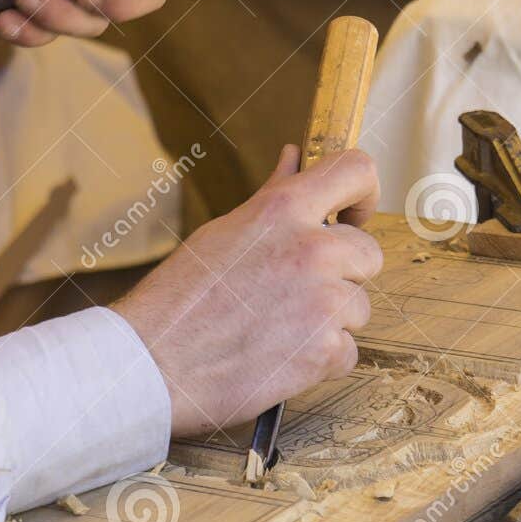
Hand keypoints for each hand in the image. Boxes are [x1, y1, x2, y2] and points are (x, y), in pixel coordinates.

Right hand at [113, 147, 382, 437]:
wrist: (151, 363)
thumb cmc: (178, 301)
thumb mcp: (224, 233)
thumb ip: (272, 198)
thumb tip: (293, 158)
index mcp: (284, 211)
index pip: (355, 171)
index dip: (364, 194)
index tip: (353, 216)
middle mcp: (312, 250)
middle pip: (368, 254)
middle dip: (342, 276)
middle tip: (296, 294)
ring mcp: (323, 302)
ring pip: (358, 308)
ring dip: (328, 322)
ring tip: (277, 331)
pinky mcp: (324, 351)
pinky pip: (347, 352)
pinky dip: (320, 361)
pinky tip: (280, 357)